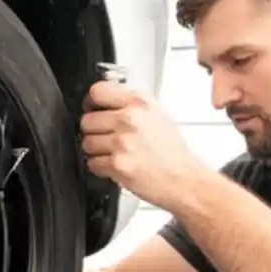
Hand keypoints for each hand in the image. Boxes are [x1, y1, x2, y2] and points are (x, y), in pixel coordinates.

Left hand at [80, 81, 210, 211]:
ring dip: (97, 151)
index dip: (91, 102)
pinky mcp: (117, 164)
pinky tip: (117, 166)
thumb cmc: (173, 153)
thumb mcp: (158, 116)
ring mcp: (122, 142)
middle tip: (107, 138)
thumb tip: (105, 102)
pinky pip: (92, 163)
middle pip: (88, 120)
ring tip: (115, 154)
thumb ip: (131, 106)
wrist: (183, 180)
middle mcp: (130, 119)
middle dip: (94, 131)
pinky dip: (101, 167)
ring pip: (87, 143)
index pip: (98, 91)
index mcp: (140, 103)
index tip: (92, 109)